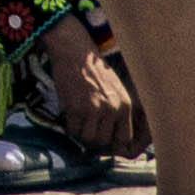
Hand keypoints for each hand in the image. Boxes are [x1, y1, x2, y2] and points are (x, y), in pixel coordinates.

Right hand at [42, 23, 146, 157]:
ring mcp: (93, 109)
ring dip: (81, 133)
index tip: (103, 137)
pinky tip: (69, 116)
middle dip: (94, 138)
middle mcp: (112, 109)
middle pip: (104, 141)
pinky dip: (69, 127)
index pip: (124, 138)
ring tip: (78, 122)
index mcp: (125, 105)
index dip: (113, 142)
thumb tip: (113, 138)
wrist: (75, 52)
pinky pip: (72, 130)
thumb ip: (117, 111)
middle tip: (87, 129)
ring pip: (88, 139)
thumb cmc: (95, 70)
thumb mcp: (116, 90)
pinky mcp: (75, 108)